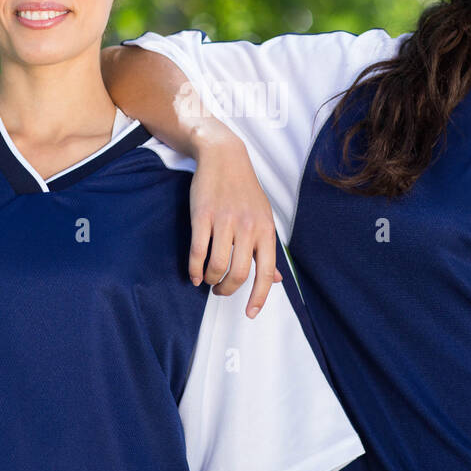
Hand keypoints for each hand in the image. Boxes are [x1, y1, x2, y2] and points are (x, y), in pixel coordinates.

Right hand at [190, 136, 282, 316]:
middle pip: (239, 273)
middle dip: (228, 290)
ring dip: (211, 280)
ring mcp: (224, 221)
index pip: (266, 271)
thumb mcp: (263, 217)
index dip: (259, 297)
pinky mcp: (202, 216)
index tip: (250, 313)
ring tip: (208, 281)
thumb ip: (267, 249)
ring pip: (217, 265)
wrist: (223, 157)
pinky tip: (194, 274)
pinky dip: (195, 269)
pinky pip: (198, 252)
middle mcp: (247, 227)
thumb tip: (276, 280)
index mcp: (266, 230)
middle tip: (221, 291)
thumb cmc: (244, 190)